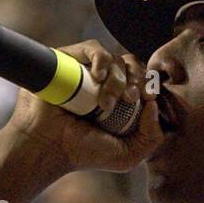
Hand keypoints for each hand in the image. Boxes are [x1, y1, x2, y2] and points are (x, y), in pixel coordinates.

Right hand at [5, 40, 161, 176]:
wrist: (49, 146)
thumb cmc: (84, 152)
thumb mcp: (129, 155)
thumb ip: (152, 137)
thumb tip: (154, 104)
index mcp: (121, 100)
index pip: (144, 81)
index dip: (150, 85)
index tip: (148, 98)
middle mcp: (105, 82)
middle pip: (133, 66)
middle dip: (137, 80)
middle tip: (129, 99)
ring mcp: (87, 69)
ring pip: (116, 59)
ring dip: (117, 79)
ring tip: (105, 103)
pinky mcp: (70, 59)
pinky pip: (94, 48)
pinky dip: (102, 59)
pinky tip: (98, 77)